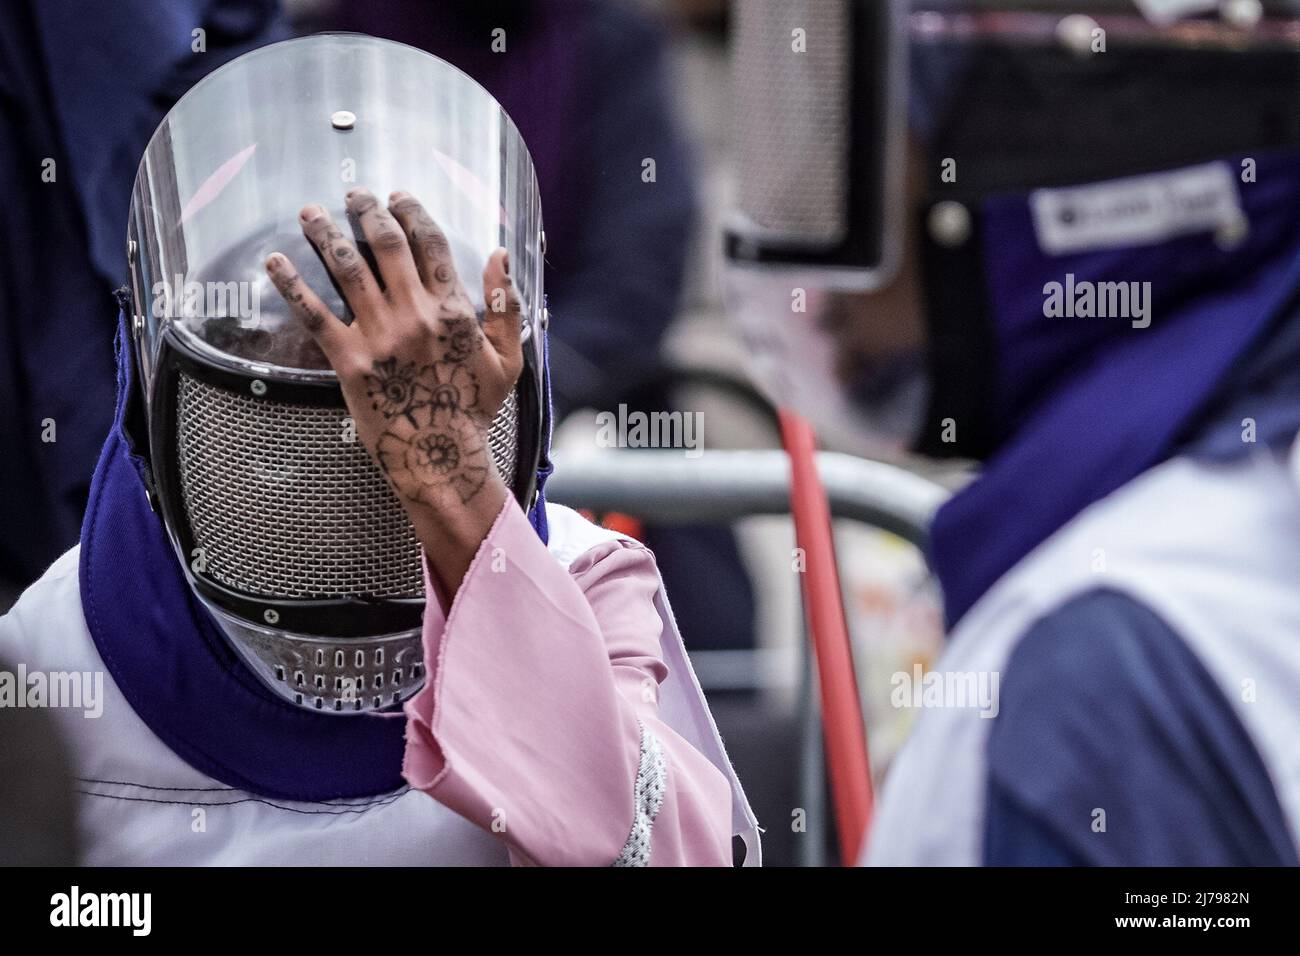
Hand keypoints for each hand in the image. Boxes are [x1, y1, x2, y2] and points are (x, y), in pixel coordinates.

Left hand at [265, 188, 524, 591]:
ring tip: (309, 212)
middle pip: (387, 244)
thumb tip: (501, 255)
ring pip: (348, 268)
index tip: (397, 196)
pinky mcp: (349, 360)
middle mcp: (416, 314)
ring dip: (325, 233)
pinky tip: (274, 261)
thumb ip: (506, 306)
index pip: (431, 244)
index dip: (412, 212)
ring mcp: (380, 336)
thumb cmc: (474, 409)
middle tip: (353, 193)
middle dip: (367, 210)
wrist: (441, 456)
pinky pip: (314, 313)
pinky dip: (291, 283)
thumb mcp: (507, 359)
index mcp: (454, 310)